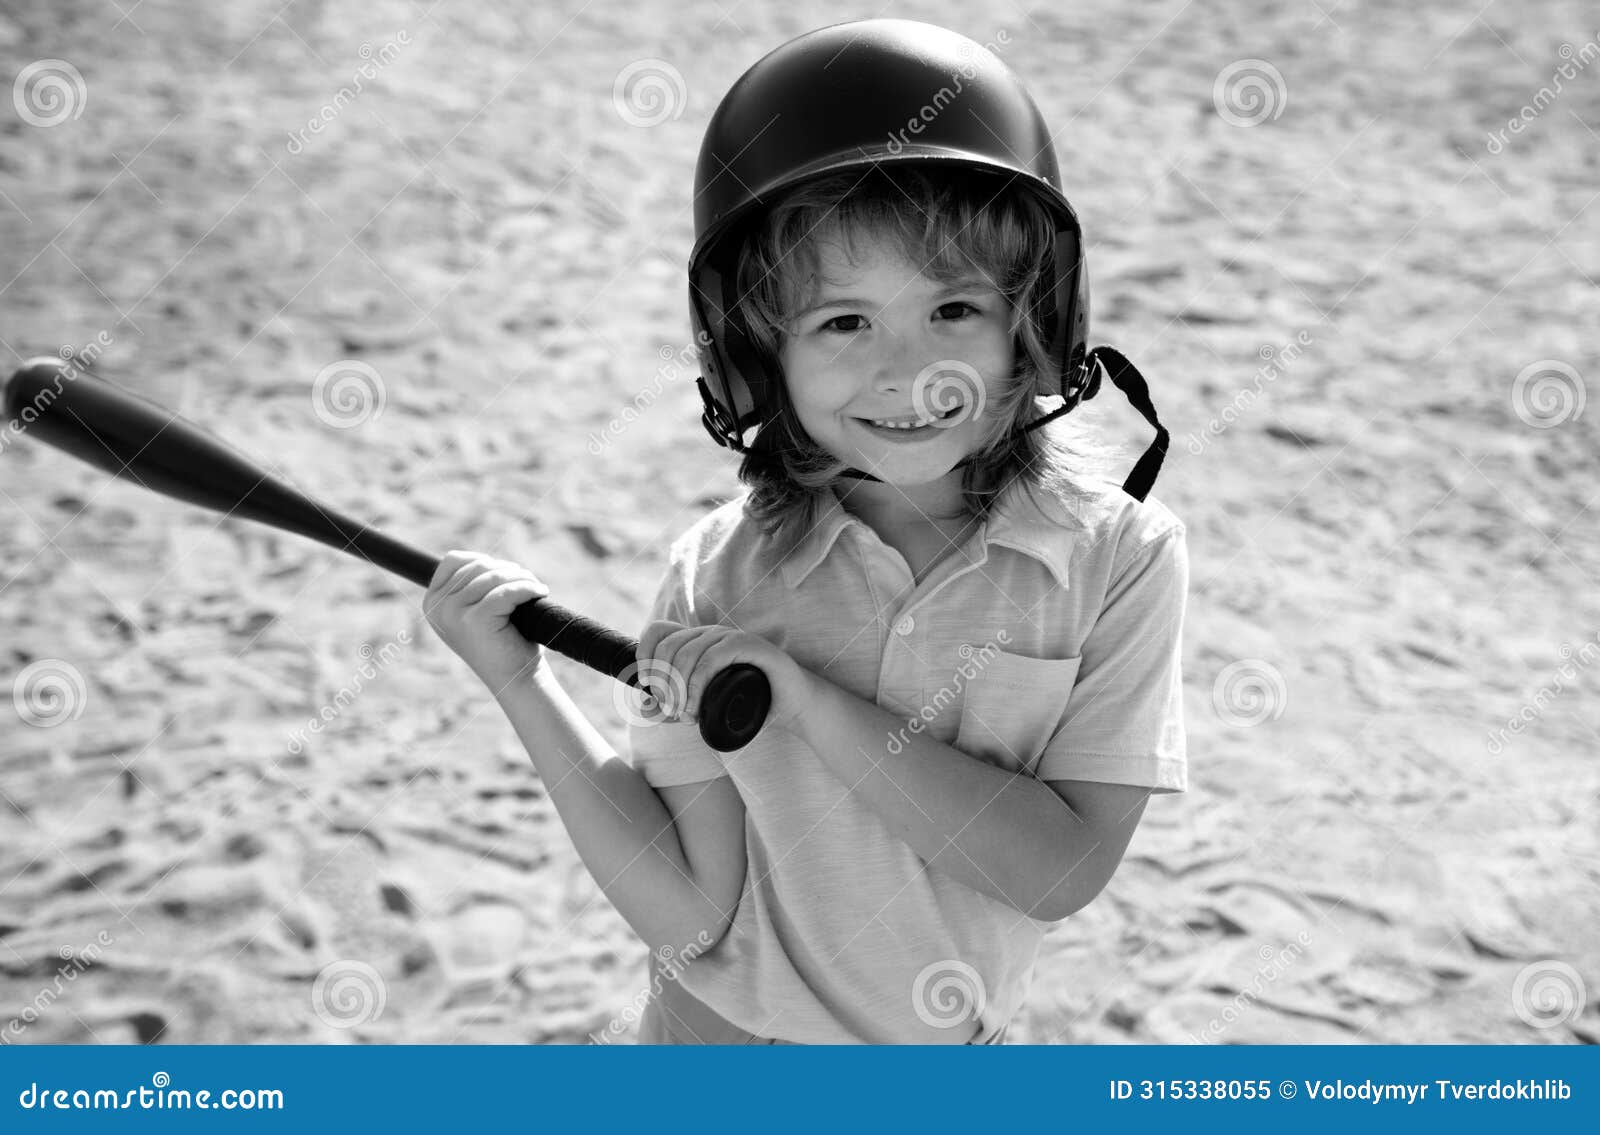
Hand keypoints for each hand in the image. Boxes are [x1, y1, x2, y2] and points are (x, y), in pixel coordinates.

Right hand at [424, 550, 551, 691]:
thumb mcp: (476, 610)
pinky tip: (540, 592)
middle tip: (528, 582)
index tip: (506, 573)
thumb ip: (470, 586)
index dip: (484, 560)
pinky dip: (528, 588)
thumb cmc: (501, 641)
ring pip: (494, 576)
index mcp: (432, 603)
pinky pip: (507, 590)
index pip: (453, 560)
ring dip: (521, 577)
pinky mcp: (475, 619)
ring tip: (535, 587)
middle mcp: (437, 607)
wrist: (515, 678)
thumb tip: (480, 559)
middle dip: (508, 569)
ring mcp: (453, 613)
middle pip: (476, 565)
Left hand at [635, 621, 813, 736]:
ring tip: (687, 716)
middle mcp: (711, 632)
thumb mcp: (702, 708)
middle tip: (673, 713)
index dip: (645, 659)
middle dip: (662, 685)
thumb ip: (673, 708)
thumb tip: (644, 708)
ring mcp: (731, 636)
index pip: (657, 633)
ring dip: (679, 690)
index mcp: (697, 639)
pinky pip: (712, 658)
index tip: (650, 690)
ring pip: (687, 653)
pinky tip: (698, 709)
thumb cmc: (748, 704)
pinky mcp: (750, 646)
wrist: (793, 707)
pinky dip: (697, 686)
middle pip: (668, 647)